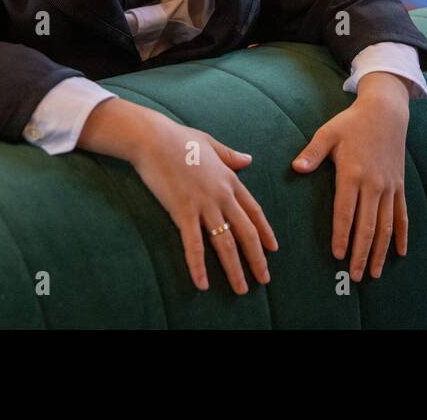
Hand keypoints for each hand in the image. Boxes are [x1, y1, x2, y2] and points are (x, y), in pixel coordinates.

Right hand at [130, 113, 277, 294]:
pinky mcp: (183, 211)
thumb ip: (231, 155)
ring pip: (225, 243)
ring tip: (241, 289)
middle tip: (264, 279)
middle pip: (246, 232)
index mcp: (229, 179)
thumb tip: (249, 159)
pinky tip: (202, 285)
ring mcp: (204, 204)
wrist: (152, 137)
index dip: (265, 232)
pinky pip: (193, 245)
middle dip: (257, 258)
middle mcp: (222, 195)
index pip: (254, 211)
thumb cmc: (178, 139)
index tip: (274, 249)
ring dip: (234, 269)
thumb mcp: (210, 143)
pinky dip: (198, 266)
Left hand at [292, 72, 410, 280]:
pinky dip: (401, 235)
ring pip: (386, 226)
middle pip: (367, 226)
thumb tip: (295, 168)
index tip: (337, 255)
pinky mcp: (399, 186)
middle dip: (360, 253)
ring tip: (373, 273)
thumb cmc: (352, 123)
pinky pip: (401, 215)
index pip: (345, 212)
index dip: (342, 235)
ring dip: (380, 251)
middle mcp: (373, 185)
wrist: (386, 112)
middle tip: (353, 276)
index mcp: (352, 174)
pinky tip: (400, 253)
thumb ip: (312, 153)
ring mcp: (389, 187)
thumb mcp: (328, 133)